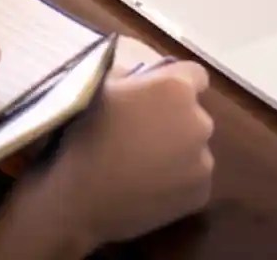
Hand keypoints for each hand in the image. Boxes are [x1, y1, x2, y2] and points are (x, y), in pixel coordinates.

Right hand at [0, 59, 214, 258]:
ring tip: (140, 164)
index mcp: (176, 89)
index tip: (151, 98)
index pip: (194, 75)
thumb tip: (138, 74)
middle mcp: (199, 121)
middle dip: (174, 119)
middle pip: (193, 113)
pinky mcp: (200, 193)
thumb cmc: (80, 136)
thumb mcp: (97, 88)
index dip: (173, 83)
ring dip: (176, 151)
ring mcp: (203, 160)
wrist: (73, 201)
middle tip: (140, 134)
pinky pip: (192, 179)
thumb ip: (127, 75)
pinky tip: (145, 186)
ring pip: (193, 147)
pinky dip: (176, 181)